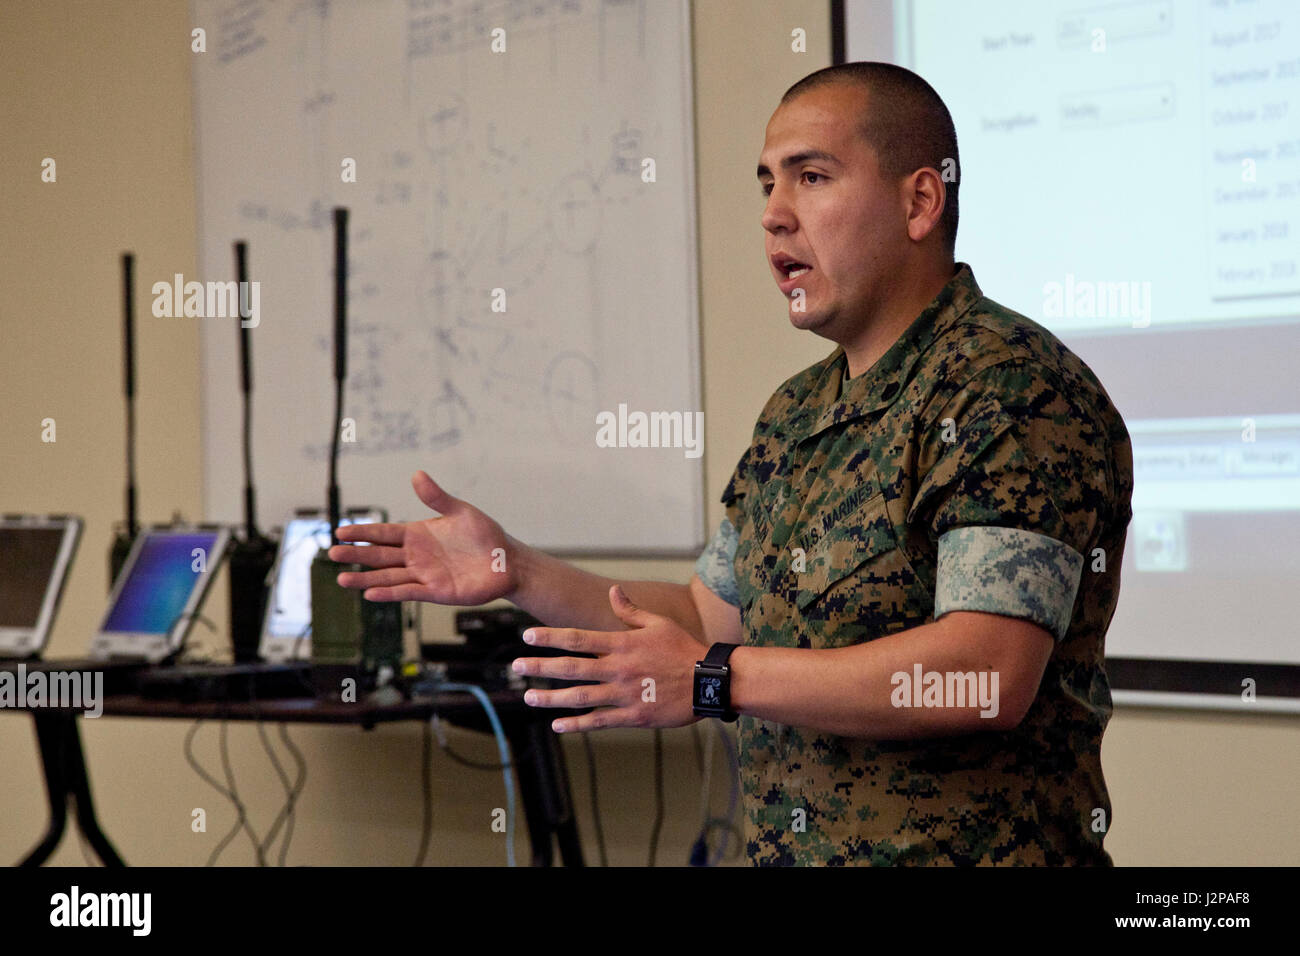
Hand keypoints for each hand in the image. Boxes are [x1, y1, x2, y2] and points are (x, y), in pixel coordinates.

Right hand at [328, 470, 514, 603]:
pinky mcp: (437, 592)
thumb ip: (437, 497)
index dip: (363, 533)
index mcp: (418, 535)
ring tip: (342, 579)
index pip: (383, 533)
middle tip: (332, 554)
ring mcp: (424, 575)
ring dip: (366, 579)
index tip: (340, 532)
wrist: (507, 560)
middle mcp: (416, 556)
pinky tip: (371, 594)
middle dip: (356, 555)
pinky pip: (409, 593)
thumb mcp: (460, 511)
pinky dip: (390, 593)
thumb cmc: (485, 535)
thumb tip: (416, 474)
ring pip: (388, 577)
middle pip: (380, 556)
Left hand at [512, 585, 703, 732]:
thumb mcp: (659, 623)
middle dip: (540, 667)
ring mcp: (625, 694)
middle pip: (571, 668)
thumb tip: (612, 593)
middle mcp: (619, 669)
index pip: (578, 639)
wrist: (709, 681)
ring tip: (528, 697)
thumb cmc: (684, 649)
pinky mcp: (633, 716)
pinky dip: (577, 724)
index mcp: (623, 644)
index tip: (526, 636)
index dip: (550, 637)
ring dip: (551, 698)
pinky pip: (599, 722)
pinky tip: (557, 725)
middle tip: (515, 666)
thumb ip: (631, 611)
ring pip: (580, 697)